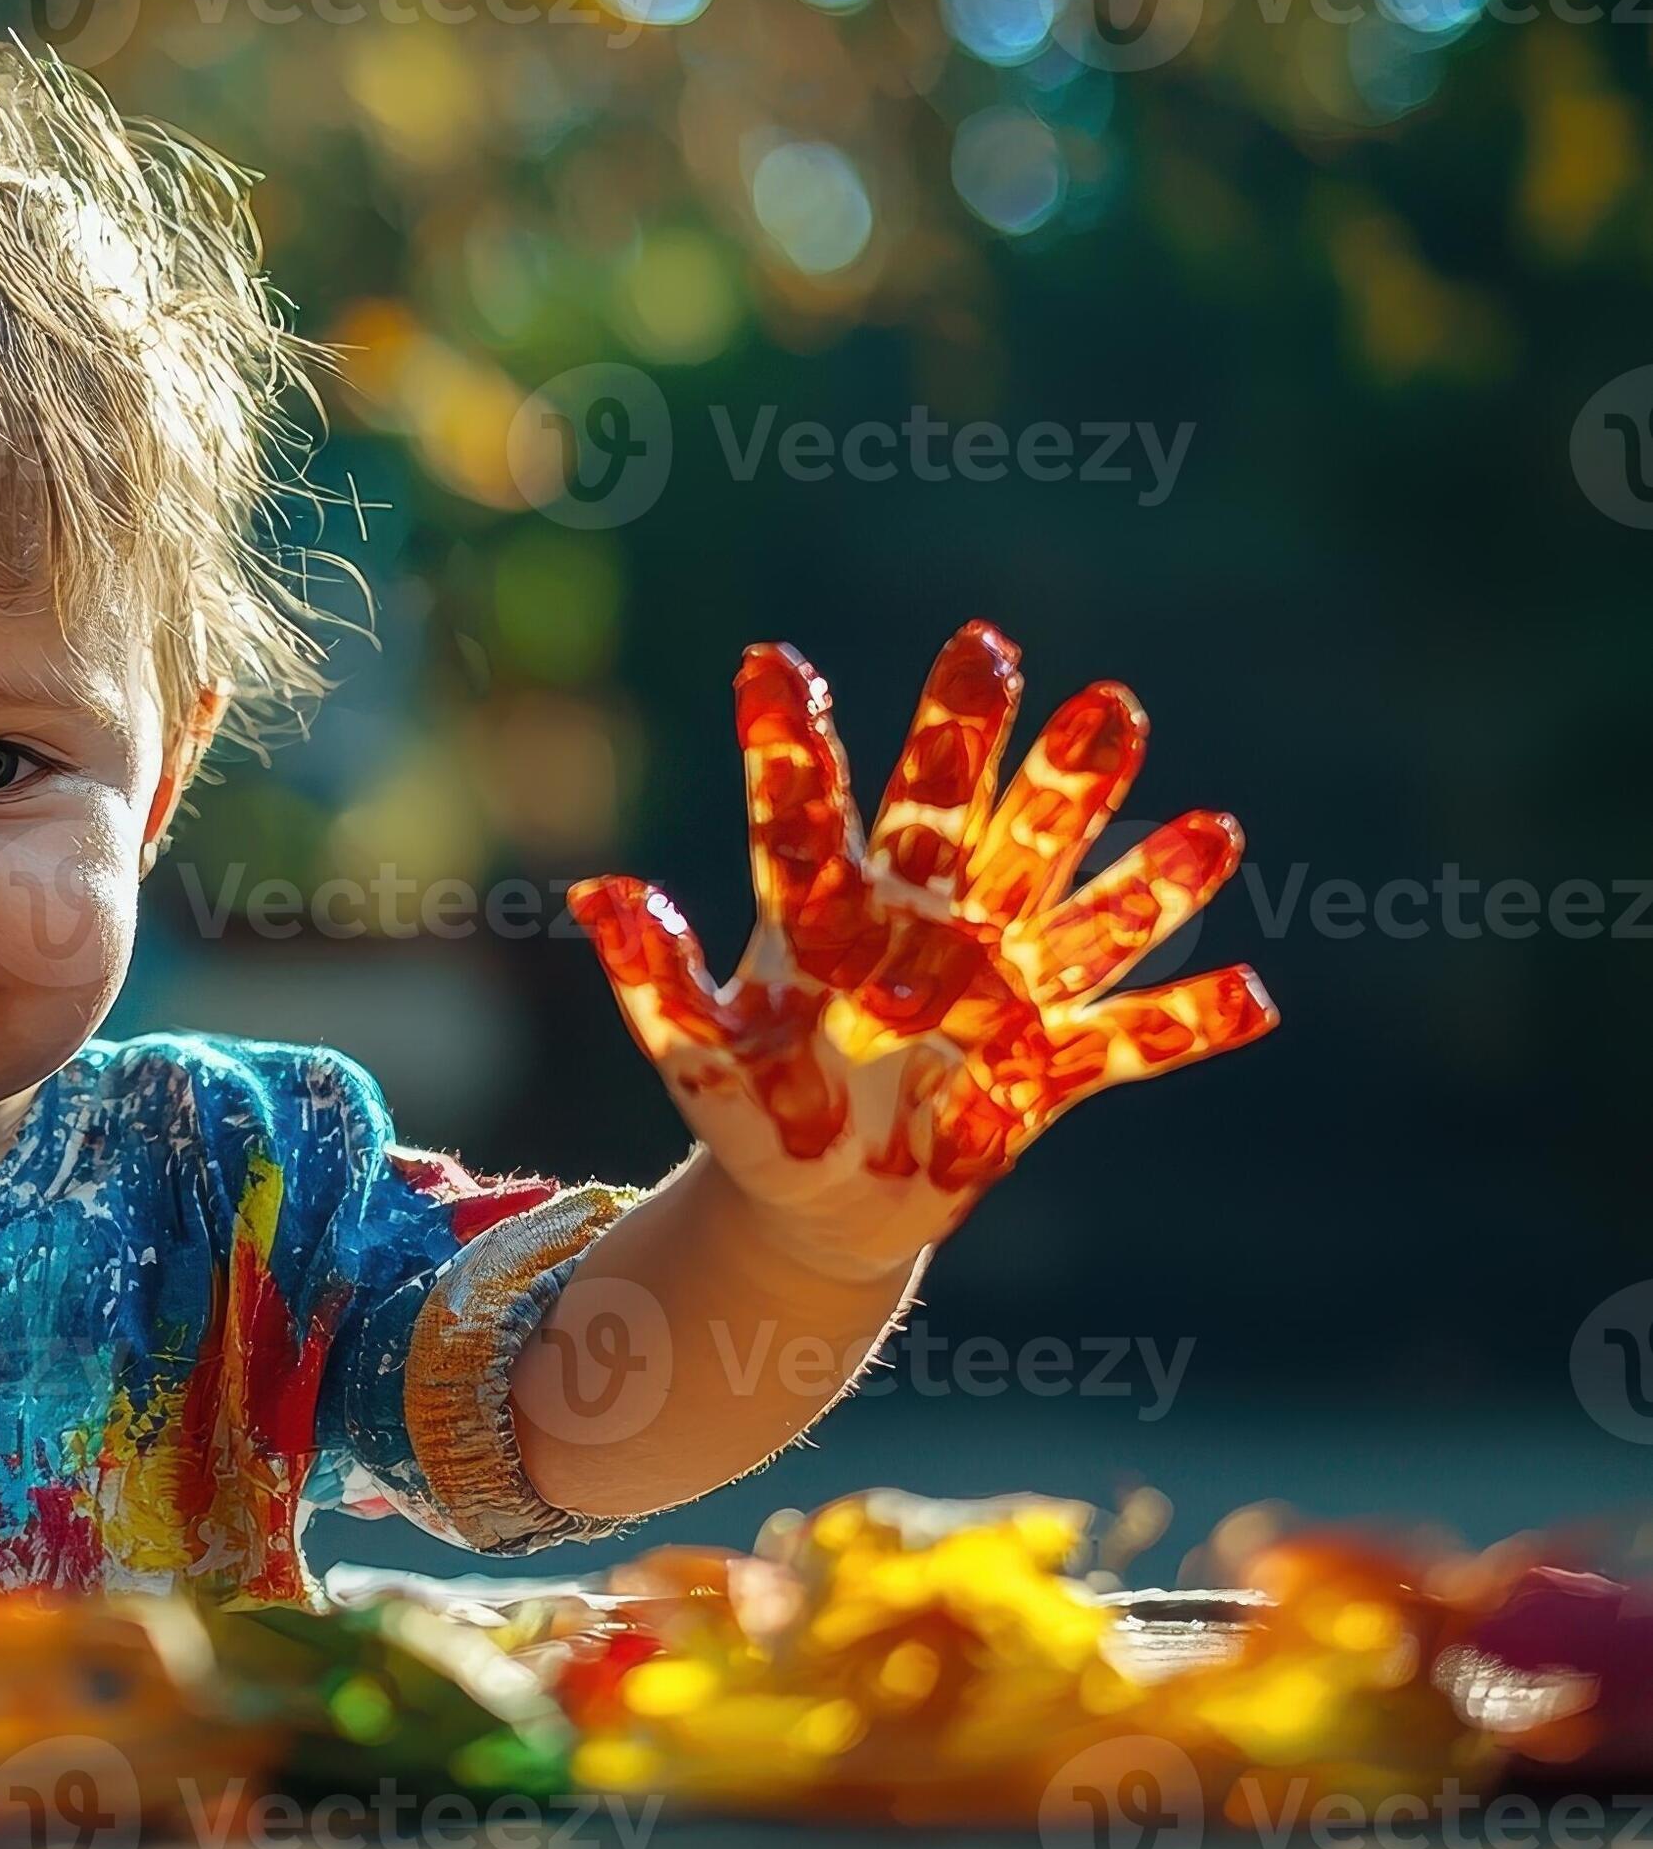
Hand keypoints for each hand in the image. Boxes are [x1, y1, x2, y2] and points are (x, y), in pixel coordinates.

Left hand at [565, 623, 1274, 1280]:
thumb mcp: (700, 1056)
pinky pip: (1125, 1045)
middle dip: (984, 745)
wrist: (824, 1200)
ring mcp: (999, 988)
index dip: (790, 745)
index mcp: (830, 915)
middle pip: (959, 823)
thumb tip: (595, 896)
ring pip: (1072, 912)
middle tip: (999, 649)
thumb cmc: (758, 1110)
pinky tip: (1254, 997)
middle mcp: (927, 926)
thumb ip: (661, 983)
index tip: (769, 663)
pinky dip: (1183, 1026)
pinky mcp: (1045, 1070)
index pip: (807, 815)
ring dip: (1138, 877)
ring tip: (1213, 829)